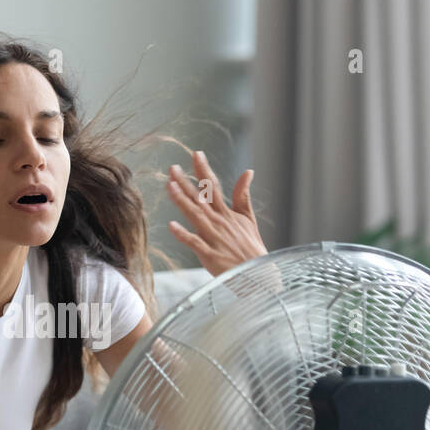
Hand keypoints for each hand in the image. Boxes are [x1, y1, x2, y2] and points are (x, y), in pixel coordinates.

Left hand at [165, 150, 268, 277]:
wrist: (259, 275)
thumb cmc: (252, 248)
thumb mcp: (249, 219)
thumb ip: (243, 196)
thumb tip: (248, 171)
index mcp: (227, 213)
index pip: (214, 187)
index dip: (204, 171)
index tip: (196, 154)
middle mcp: (219, 222)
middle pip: (200, 198)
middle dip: (186, 182)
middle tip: (172, 168)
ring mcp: (214, 238)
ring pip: (195, 216)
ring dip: (182, 201)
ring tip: (170, 186)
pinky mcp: (209, 255)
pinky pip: (194, 243)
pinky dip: (183, 234)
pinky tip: (172, 225)